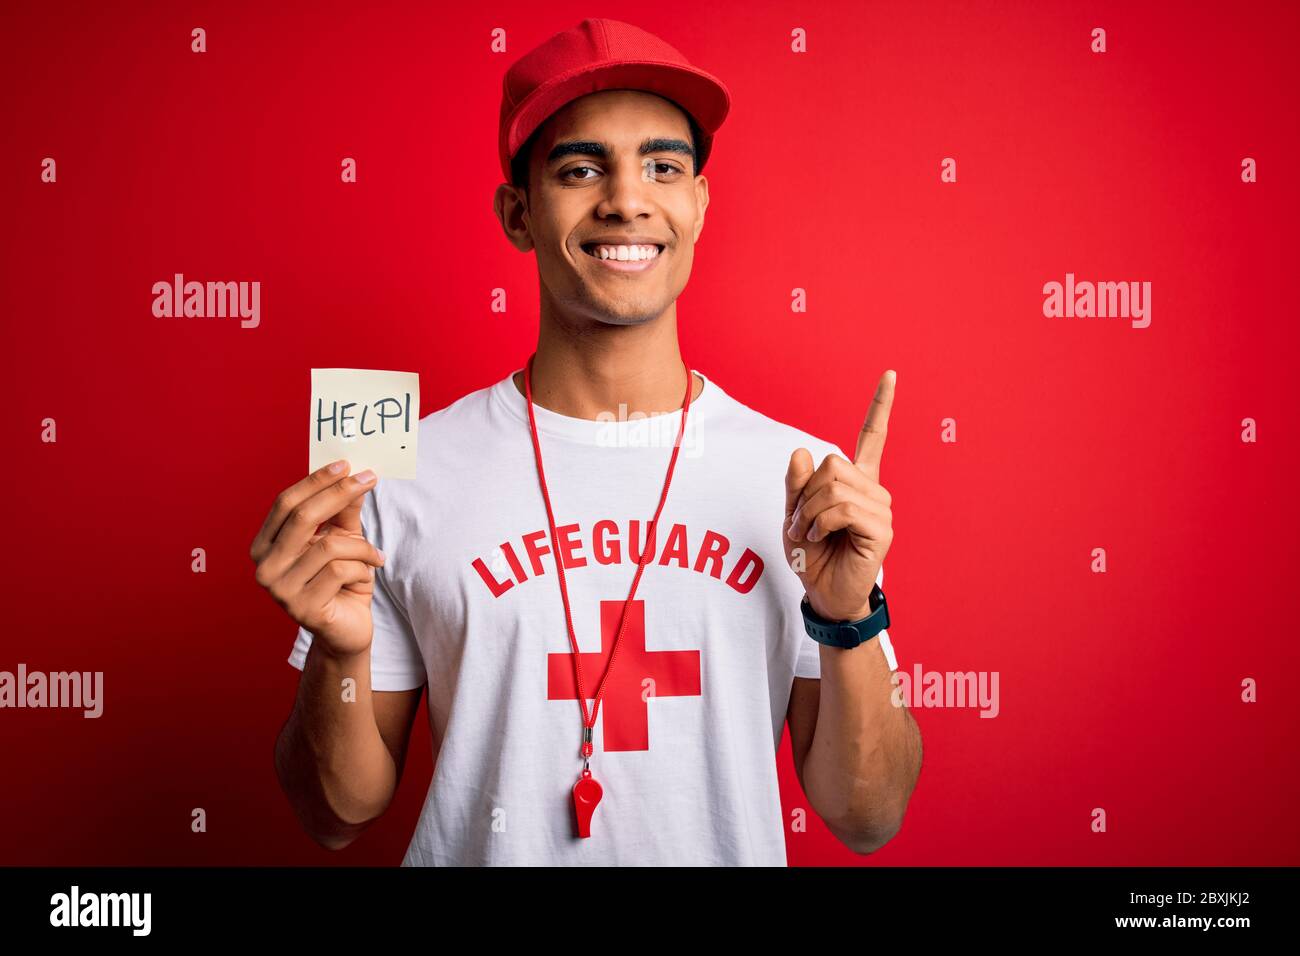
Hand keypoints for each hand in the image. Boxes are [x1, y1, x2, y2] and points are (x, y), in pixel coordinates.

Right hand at [250, 460, 386, 657]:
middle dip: (339, 493)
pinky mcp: (303, 608)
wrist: (348, 630)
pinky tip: (367, 576)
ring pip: (327, 546)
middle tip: (369, 479)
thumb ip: (343, 510)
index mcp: (266, 545)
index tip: (346, 464)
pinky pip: (341, 571)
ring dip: (360, 547)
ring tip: (374, 555)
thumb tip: (352, 474)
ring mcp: (280, 590)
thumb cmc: (342, 581)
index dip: (315, 481)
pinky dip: (362, 569)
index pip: (285, 503)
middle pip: (302, 517)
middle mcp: (265, 567)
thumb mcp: (344, 539)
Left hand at [782, 370, 895, 621]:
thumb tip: (802, 452)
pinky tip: (821, 540)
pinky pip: (843, 509)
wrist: (822, 594)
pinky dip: (820, 524)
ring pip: (834, 487)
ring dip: (809, 512)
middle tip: (801, 523)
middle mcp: (874, 490)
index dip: (881, 405)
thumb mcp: (794, 514)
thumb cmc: (812, 555)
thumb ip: (797, 484)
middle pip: (832, 463)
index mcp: (856, 481)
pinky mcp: (881, 529)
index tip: (891, 374)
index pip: (872, 437)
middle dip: (805, 494)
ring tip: (809, 534)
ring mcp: (881, 509)